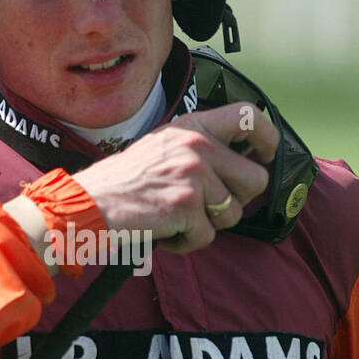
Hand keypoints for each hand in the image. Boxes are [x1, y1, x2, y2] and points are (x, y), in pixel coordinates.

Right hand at [75, 102, 279, 254]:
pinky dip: (187, 242)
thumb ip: (201, 147)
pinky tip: (165, 229)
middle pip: (256, 179)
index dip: (268, 139)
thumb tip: (241, 162)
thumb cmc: (125, 180)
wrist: (89, 202)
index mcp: (193, 126)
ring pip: (232, 213)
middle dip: (236, 200)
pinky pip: (207, 236)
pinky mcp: (186, 205)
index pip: (250, 116)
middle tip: (206, 205)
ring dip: (207, 224)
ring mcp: (194, 174)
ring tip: (176, 216)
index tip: (266, 156)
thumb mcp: (164, 146)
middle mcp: (197, 145)